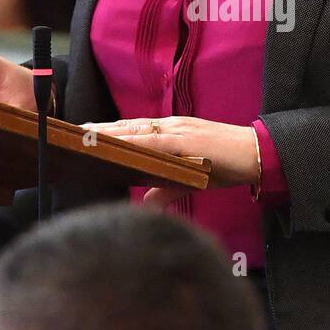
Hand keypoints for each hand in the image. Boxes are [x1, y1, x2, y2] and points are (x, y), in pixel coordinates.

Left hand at [82, 115, 258, 208]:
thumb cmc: (228, 165)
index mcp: (172, 132)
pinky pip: (152, 139)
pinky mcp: (185, 139)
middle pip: (128, 126)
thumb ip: (166, 190)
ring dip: (109, 132)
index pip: (134, 129)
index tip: (84, 134)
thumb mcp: (191, 179)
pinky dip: (132, 140)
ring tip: (83, 135)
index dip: (109, 131)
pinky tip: (115, 143)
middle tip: (72, 132)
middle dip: (100, 129)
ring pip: (135, 129)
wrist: (257, 154)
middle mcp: (171, 126)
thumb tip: (146, 204)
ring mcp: (177, 130)